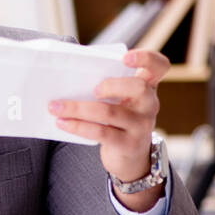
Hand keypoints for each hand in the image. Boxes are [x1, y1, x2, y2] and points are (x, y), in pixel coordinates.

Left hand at [47, 48, 169, 182]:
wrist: (130, 157)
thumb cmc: (118, 118)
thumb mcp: (120, 99)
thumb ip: (106, 83)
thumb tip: (66, 74)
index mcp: (147, 85)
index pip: (159, 66)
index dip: (146, 58)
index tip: (125, 57)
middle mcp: (149, 104)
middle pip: (139, 88)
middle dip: (112, 85)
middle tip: (93, 89)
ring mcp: (142, 126)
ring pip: (110, 113)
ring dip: (78, 108)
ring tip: (55, 107)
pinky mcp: (128, 144)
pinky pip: (101, 133)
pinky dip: (78, 126)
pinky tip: (62, 122)